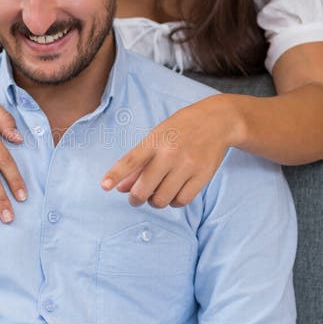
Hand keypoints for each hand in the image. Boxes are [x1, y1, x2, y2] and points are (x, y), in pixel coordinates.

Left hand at [101, 94, 241, 207]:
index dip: (115, 175)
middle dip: (136, 199)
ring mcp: (188, 165)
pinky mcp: (203, 176)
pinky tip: (173, 193)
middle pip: (144, 189)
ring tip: (157, 194)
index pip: (131, 160)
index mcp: (155, 140)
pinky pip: (181, 201)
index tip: (104, 186)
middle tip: (136, 198)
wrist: (217, 121)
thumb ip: (139, 163)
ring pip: (162, 200)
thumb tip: (120, 188)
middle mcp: (170, 153)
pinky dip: (174, 202)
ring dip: (155, 202)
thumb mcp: (157, 137)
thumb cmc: (180, 129)